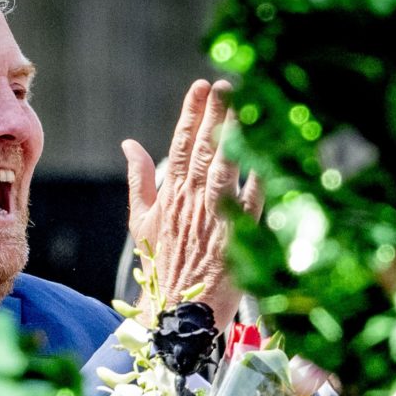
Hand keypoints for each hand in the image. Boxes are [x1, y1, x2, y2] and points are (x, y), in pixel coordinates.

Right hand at [123, 80, 261, 331]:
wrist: (177, 311)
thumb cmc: (161, 266)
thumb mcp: (140, 222)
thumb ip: (139, 181)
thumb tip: (129, 144)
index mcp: (169, 196)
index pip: (180, 145)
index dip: (190, 115)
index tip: (199, 88)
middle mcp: (191, 202)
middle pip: (204, 150)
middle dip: (214, 114)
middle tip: (224, 85)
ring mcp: (215, 217)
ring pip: (224, 167)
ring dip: (233, 135)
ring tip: (242, 106)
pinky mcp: (237, 235)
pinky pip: (250, 200)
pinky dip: (257, 176)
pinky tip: (266, 153)